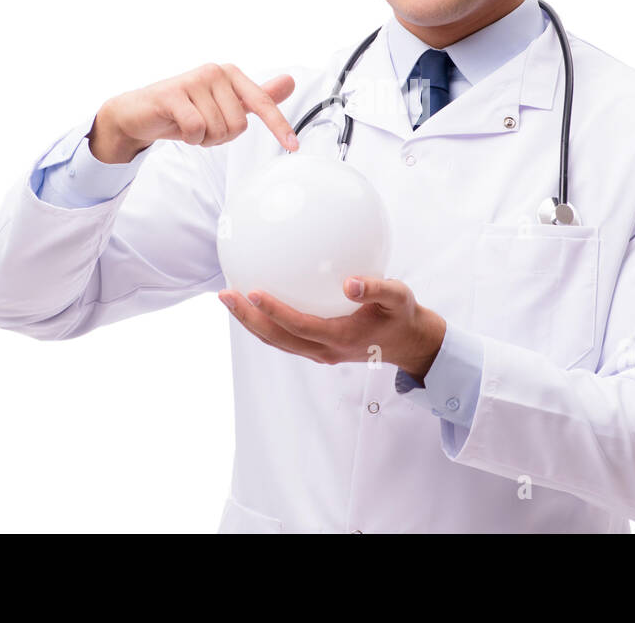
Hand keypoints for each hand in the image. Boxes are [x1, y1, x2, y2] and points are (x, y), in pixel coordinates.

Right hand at [89, 63, 299, 163]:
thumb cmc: (185, 109)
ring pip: (218, 129)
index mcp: (231, 74)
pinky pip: (196, 128)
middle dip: (221, 136)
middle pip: (238, 125)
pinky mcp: (172, 93)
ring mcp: (193, 80)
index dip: (279, 127)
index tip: (293, 147)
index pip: (263, 103)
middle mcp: (214, 72)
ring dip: (204, 138)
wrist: (139, 113)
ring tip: (189, 126)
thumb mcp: (224, 104)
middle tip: (203, 127)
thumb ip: (257, 97)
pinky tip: (179, 127)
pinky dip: (190, 137)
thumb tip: (290, 82)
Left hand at [218, 276, 446, 382]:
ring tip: (229, 298)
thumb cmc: (402, 315)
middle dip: (248, 319)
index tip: (253, 292)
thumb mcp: (399, 297)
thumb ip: (377, 288)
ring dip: (250, 323)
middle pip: (276, 338)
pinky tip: (255, 302)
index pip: (298, 326)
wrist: (408, 343)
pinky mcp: (317, 348)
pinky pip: (285, 337)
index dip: (274, 312)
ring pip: (276, 341)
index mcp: (340, 337)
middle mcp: (324, 349)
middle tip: (225, 294)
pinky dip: (265, 323)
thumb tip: (349, 281)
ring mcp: (319, 352)